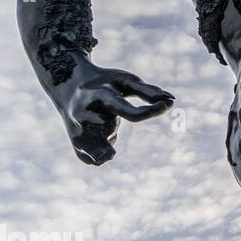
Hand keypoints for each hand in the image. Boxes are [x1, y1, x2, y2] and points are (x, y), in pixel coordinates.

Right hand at [55, 65, 174, 164]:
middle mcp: (85, 114)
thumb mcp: (124, 80)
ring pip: (100, 151)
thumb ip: (148, 91)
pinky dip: (99, 152)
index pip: (129, 112)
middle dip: (115, 126)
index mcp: (100, 97)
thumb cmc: (104, 82)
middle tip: (111, 116)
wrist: (68, 83)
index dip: (151, 112)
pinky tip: (95, 138)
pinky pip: (90, 159)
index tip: (167, 106)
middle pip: (110, 130)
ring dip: (107, 142)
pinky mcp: (72, 141)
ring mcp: (75, 129)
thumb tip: (172, 100)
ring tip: (102, 128)